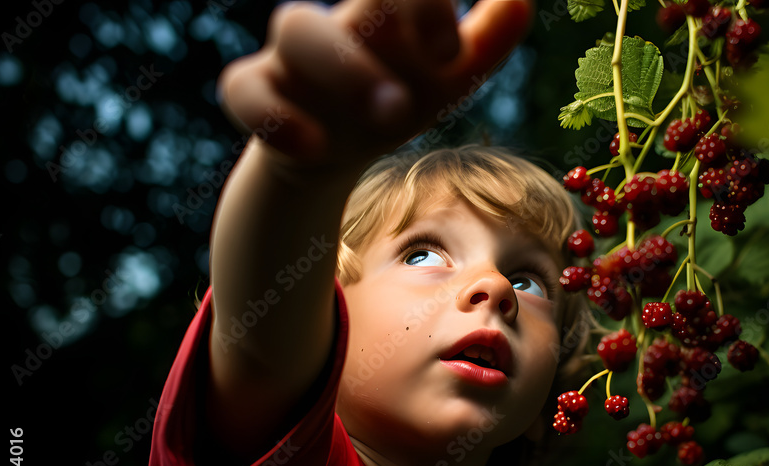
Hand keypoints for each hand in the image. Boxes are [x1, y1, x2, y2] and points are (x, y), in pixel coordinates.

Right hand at [218, 0, 532, 166]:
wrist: (330, 148)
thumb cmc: (393, 97)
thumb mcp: (446, 79)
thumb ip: (486, 42)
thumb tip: (523, 0)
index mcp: (386, 12)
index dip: (424, 2)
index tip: (449, 49)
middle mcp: (338, 22)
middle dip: (393, 26)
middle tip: (422, 88)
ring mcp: (291, 57)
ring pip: (296, 29)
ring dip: (344, 69)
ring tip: (391, 115)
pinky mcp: (258, 96)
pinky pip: (245, 92)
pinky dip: (273, 115)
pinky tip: (314, 147)